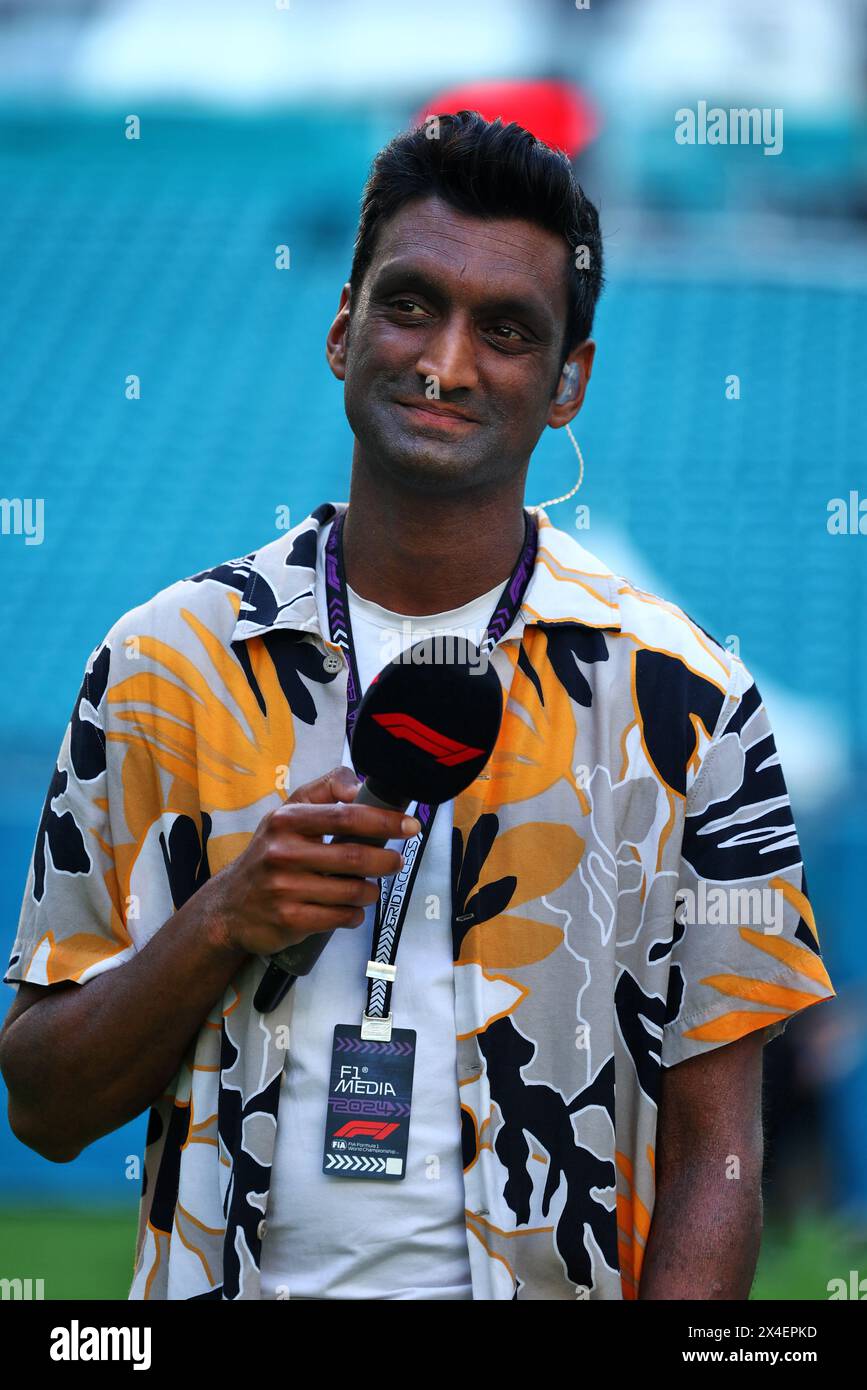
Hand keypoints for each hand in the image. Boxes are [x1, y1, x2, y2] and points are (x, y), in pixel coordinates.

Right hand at [205, 766, 419, 957]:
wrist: (229, 906)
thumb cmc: (270, 853)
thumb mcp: (287, 814)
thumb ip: (324, 790)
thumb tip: (359, 786)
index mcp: (286, 820)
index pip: (345, 816)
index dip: (384, 820)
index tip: (410, 825)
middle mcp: (282, 852)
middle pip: (354, 857)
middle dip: (385, 861)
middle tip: (394, 862)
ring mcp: (284, 888)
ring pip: (352, 891)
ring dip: (370, 891)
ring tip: (367, 887)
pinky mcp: (289, 920)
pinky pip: (341, 917)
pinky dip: (354, 914)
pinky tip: (349, 908)